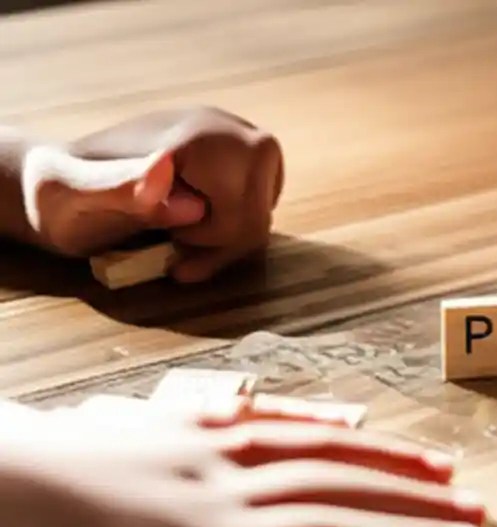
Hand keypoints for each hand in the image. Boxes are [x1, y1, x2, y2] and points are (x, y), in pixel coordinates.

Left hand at [21, 106, 283, 282]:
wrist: (63, 183)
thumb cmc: (61, 197)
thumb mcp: (76, 198)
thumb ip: (120, 187)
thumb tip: (167, 171)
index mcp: (197, 134)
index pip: (244, 208)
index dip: (211, 239)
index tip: (170, 245)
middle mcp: (223, 128)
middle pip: (258, 212)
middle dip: (220, 246)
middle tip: (175, 255)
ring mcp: (234, 141)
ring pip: (261, 213)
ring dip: (225, 245)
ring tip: (180, 250)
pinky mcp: (235, 161)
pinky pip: (257, 206)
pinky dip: (230, 234)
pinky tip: (195, 238)